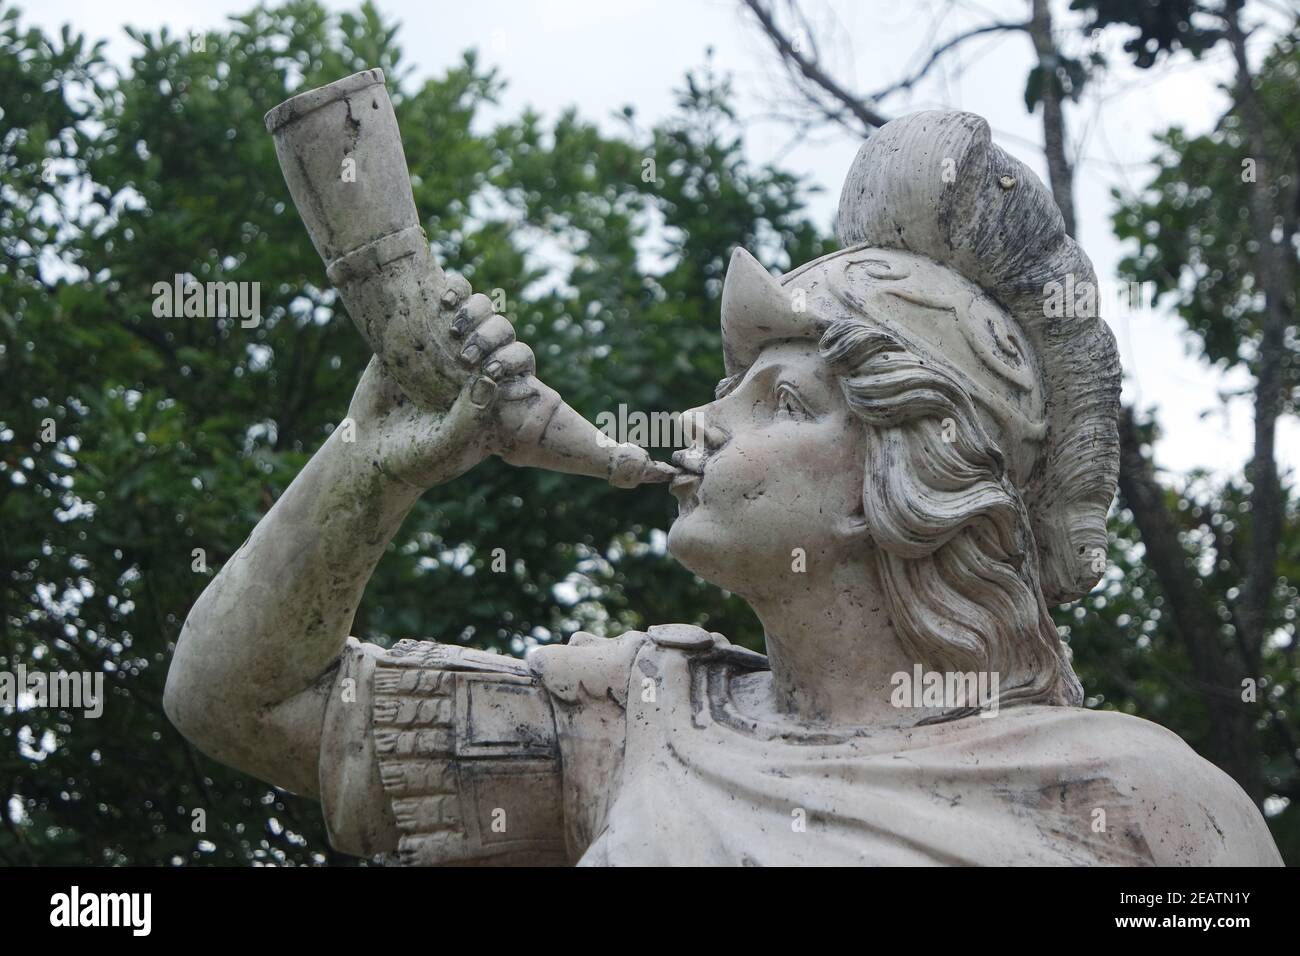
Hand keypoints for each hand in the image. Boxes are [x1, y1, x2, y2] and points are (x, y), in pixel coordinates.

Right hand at [345, 275, 559, 489]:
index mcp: (494, 395)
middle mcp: (475, 368)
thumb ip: (469, 419)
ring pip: (478, 311)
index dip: (514, 360)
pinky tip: (443, 299)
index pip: (519, 365)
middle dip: (492, 334)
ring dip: (475, 310)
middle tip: (467, 355)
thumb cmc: (414, 459)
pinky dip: (450, 291)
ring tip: (456, 324)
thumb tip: (489, 380)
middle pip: (502, 333)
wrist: (365, 452)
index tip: (491, 371)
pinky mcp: (417, 335)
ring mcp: (447, 349)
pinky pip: (441, 302)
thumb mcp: (445, 447)